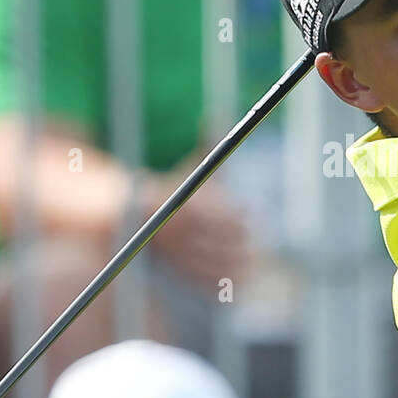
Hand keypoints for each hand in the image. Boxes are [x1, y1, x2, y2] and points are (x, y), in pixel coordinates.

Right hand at [145, 151, 251, 291]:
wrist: (138, 218)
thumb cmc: (178, 189)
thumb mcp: (192, 166)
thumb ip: (209, 143)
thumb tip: (218, 114)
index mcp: (167, 202)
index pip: (201, 212)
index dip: (230, 215)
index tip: (253, 214)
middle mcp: (163, 229)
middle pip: (201, 240)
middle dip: (233, 242)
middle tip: (258, 242)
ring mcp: (165, 252)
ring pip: (199, 264)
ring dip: (229, 264)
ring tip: (254, 259)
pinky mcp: (170, 271)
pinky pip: (196, 282)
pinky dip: (219, 283)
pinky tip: (242, 277)